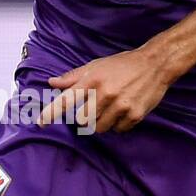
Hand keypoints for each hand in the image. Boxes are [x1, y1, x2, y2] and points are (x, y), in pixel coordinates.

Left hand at [38, 48, 170, 133]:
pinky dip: (118, 124)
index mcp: (92, 80)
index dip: (51, 113)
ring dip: (102, 122)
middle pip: (83, 120)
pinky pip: (118, 130)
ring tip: (112, 107)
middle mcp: (105, 94)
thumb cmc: (122, 64)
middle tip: (96, 107)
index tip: (40, 123)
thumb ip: (74, 76)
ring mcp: (120, 106)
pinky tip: (124, 110)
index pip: (66, 100)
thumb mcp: (97, 65)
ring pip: (100, 128)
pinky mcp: (134, 115)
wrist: (155, 64)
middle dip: (86, 117)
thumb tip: (52, 82)